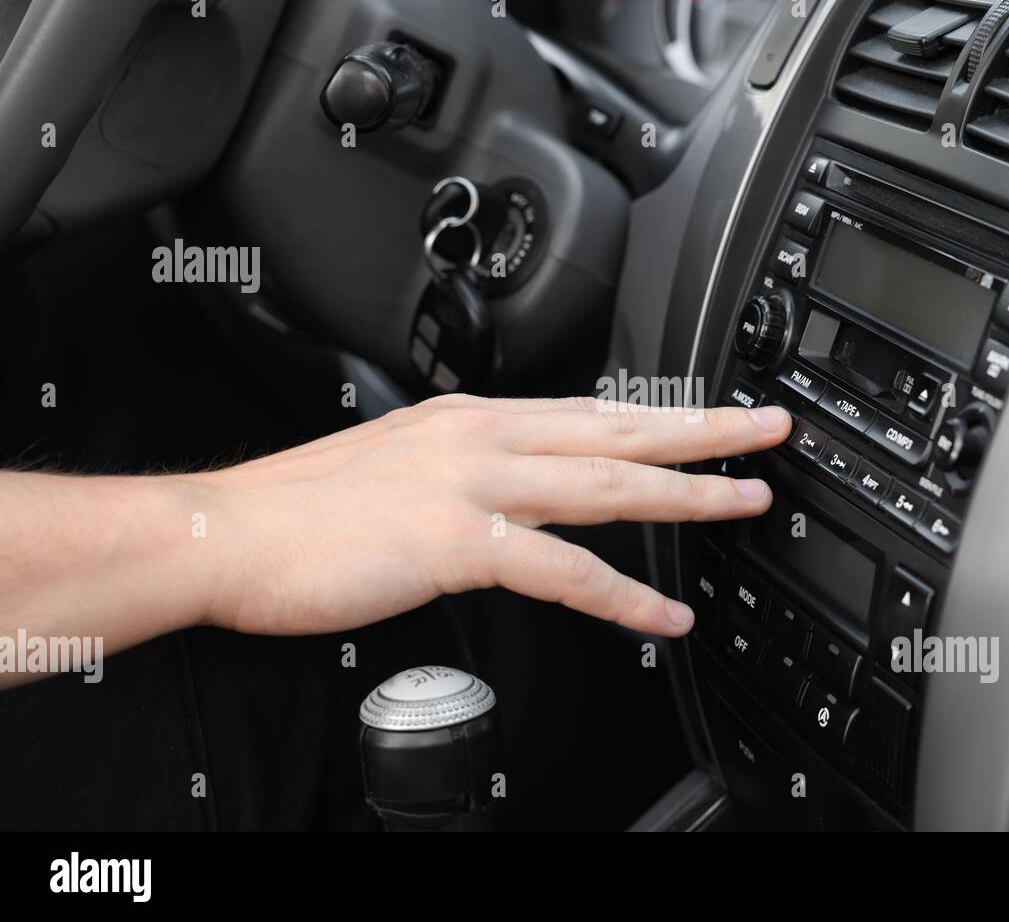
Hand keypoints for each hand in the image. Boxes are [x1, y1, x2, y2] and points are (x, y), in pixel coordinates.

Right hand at [201, 394, 790, 637]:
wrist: (227, 533)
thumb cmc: (302, 510)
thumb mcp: (401, 465)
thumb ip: (467, 472)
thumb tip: (514, 491)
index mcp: (472, 419)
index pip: (589, 411)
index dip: (657, 416)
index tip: (705, 417)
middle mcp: (483, 437)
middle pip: (620, 430)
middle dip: (704, 431)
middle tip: (766, 430)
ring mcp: (473, 484)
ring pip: (609, 484)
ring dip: (689, 494)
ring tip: (746, 501)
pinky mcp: (456, 540)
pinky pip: (562, 570)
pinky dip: (623, 594)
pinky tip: (663, 612)